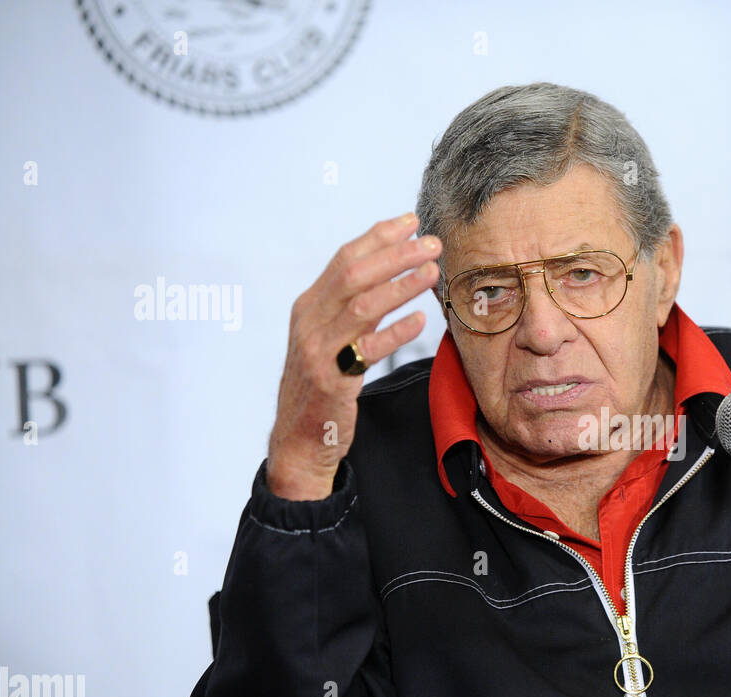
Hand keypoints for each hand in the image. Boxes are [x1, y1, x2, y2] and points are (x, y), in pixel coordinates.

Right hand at [267, 213, 441, 499]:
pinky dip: (394, 332)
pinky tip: (419, 321)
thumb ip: (349, 308)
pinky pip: (366, 350)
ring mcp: (318, 350)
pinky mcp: (331, 380)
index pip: (345, 259)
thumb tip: (386, 272)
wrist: (299, 440)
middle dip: (395, 255)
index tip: (411, 222)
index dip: (379, 237)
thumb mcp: (327, 338)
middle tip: (431, 244)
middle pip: (354, 275)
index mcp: (309, 306)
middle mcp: (309, 322)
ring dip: (400, 286)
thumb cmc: (321, 386)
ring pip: (362, 306)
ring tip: (432, 272)